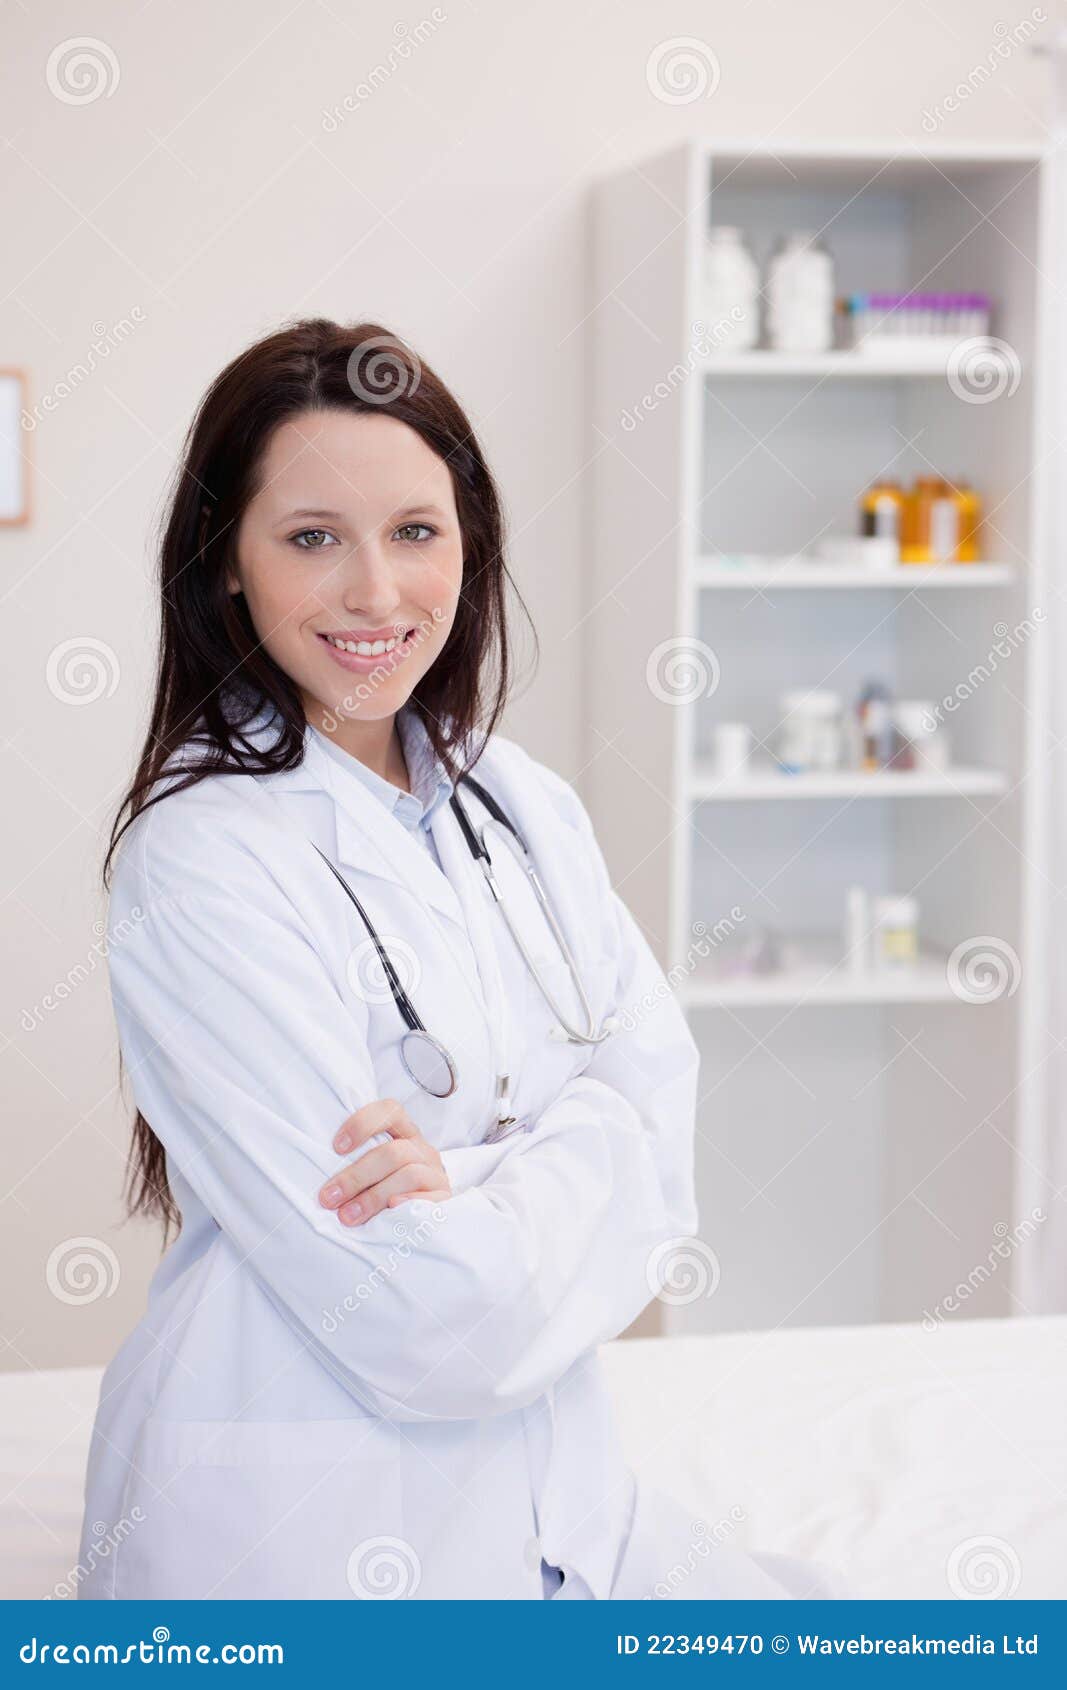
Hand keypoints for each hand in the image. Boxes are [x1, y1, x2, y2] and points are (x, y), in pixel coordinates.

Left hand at [318, 1098, 451, 1225]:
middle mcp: (422, 1149)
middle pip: (393, 1152)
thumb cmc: (385, 1186)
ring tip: (348, 1216)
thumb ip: (354, 1161)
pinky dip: (408, 1203)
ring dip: (373, 1196)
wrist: (426, 1214)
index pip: (390, 1111)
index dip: (362, 1124)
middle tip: (329, 1198)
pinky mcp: (444, 1198)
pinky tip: (390, 1211)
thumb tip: (326, 1181)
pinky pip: (429, 1199)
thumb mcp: (372, 1168)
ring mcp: (435, 1173)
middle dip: (356, 1176)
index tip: (336, 1148)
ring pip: (409, 1174)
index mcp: (404, 1132)